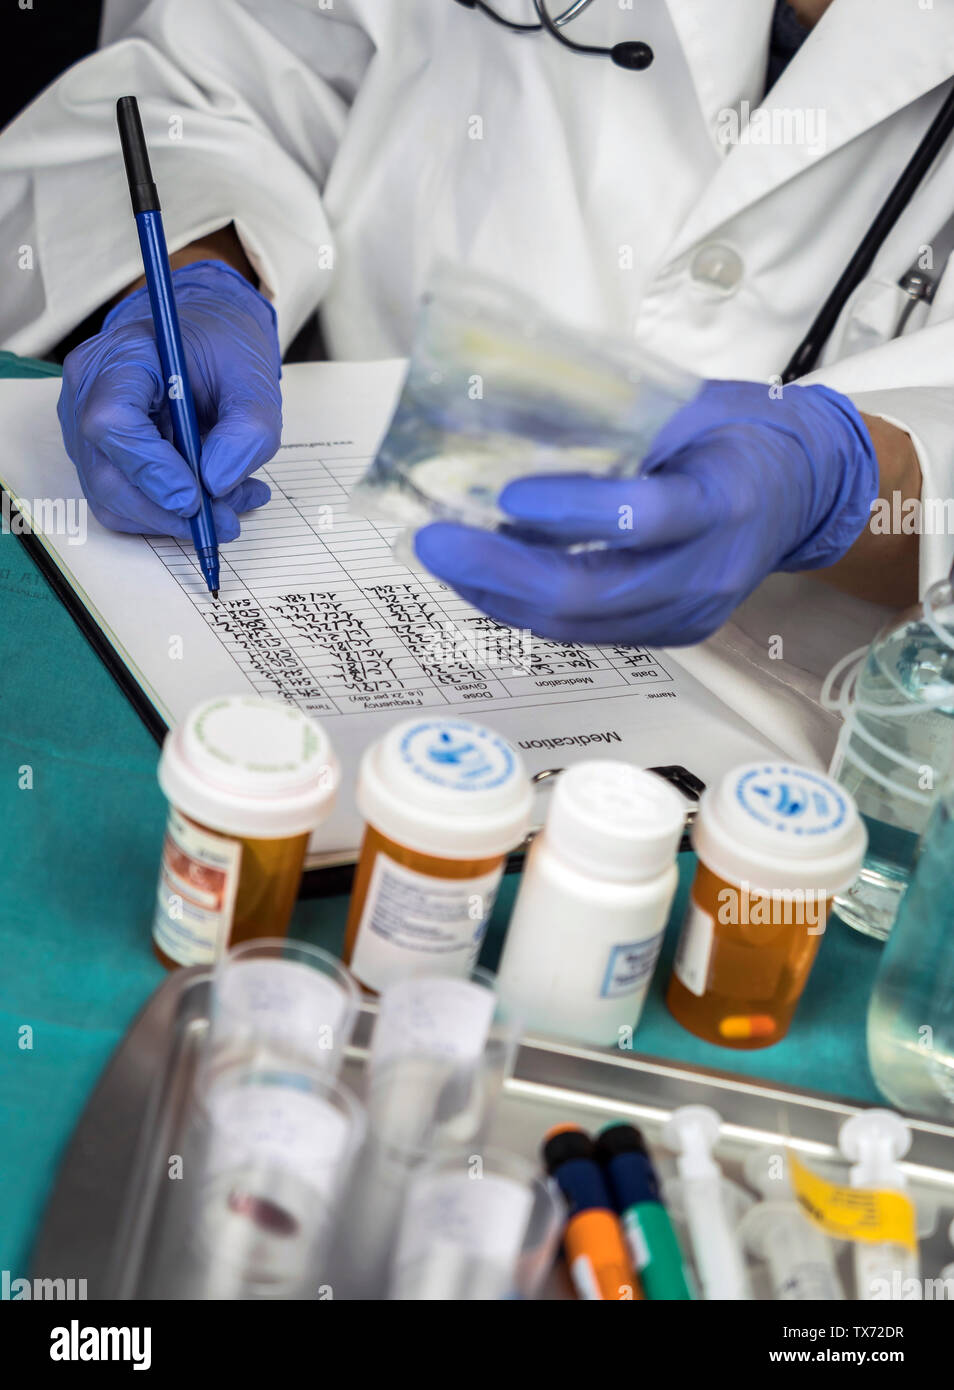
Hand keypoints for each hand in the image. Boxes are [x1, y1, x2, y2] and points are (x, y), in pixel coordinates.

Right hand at [58, 260, 281, 539]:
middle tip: (225, 521)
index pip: (111, 422)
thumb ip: (246, 429)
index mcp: (120, 358)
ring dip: (175, 519)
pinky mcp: (102, 456)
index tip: (195, 499)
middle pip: (107, 474)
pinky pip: (125, 502)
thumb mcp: (254, 378)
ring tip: (232, 504)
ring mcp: (87, 430)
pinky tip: (216, 499)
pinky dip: (170, 514)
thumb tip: (216, 483)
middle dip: (168, 511)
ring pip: (114, 499)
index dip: (151, 469)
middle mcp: (88, 394)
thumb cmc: (222, 348)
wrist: (206, 337)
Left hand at [413, 380, 878, 646]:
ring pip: (578, 625)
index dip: (571, 511)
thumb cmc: (741, 434)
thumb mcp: (686, 405)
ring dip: (499, 595)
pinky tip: (484, 578)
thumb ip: (609, 418)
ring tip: (443, 559)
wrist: (804, 490)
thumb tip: (501, 418)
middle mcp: (708, 572)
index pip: (644, 517)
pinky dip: (525, 606)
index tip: (505, 496)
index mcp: (724, 498)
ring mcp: (688, 615)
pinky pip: (584, 631)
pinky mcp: (669, 634)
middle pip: (593, 594)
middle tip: (435, 543)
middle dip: (501, 574)